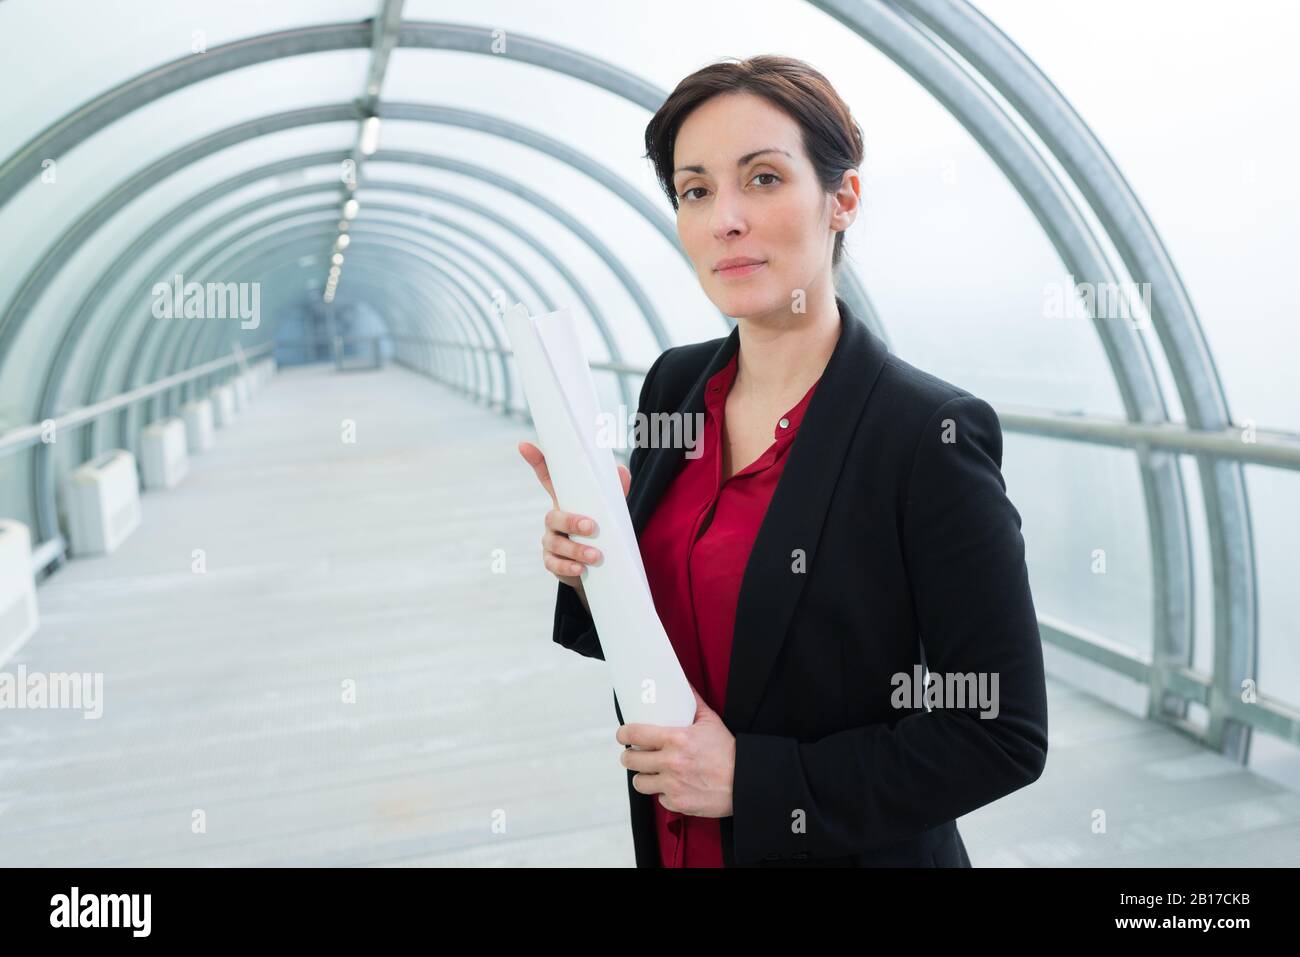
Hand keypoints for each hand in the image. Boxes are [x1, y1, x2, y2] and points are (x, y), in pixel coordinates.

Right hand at [518, 440, 629, 588]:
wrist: (600, 567)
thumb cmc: (603, 530)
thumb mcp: (611, 510)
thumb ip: (616, 492)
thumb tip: (622, 471)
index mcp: (566, 501)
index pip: (548, 478)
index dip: (536, 461)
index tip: (524, 445)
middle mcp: (553, 520)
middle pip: (553, 516)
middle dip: (571, 521)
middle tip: (592, 526)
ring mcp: (551, 541)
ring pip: (555, 543)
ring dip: (576, 549)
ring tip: (596, 556)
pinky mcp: (553, 563)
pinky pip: (555, 564)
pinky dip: (568, 567)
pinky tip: (581, 569)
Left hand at [617, 685, 734, 817]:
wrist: (745, 781)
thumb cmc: (728, 751)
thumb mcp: (710, 721)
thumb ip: (693, 702)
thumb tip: (684, 683)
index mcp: (676, 739)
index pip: (635, 734)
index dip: (623, 735)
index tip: (623, 735)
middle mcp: (670, 762)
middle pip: (630, 760)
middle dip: (630, 756)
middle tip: (635, 754)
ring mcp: (672, 785)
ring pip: (639, 782)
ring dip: (644, 777)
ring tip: (651, 772)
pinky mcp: (678, 802)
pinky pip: (659, 798)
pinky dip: (663, 793)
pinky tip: (672, 786)